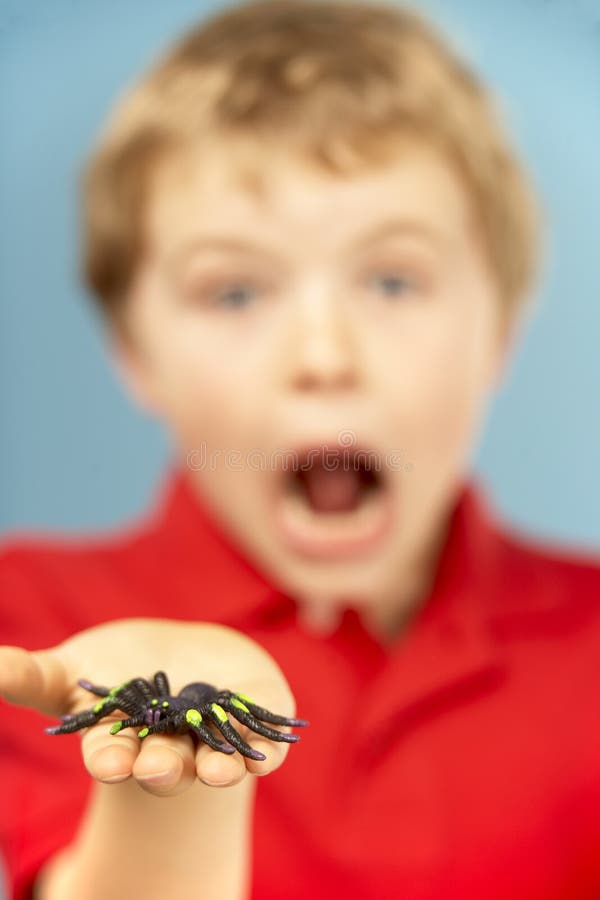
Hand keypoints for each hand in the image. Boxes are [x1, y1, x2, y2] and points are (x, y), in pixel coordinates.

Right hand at [0, 617, 300, 796]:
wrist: (185, 656)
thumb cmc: (117, 668)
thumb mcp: (71, 671)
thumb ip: (30, 675)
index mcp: (123, 740)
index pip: (111, 754)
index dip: (111, 757)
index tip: (110, 760)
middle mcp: (169, 747)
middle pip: (164, 763)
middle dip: (161, 767)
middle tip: (158, 769)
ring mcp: (214, 736)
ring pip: (215, 760)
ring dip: (218, 768)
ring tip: (218, 772)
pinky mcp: (254, 719)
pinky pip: (263, 744)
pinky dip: (266, 751)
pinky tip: (269, 754)